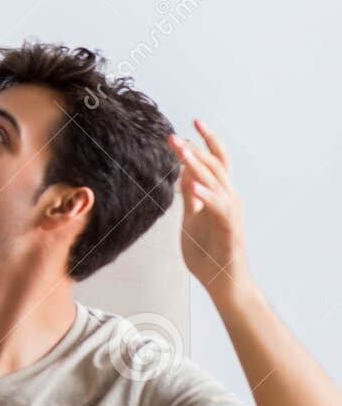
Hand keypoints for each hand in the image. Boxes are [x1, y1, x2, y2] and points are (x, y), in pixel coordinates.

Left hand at [170, 119, 248, 297]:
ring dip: (196, 165)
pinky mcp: (230, 228)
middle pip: (215, 166)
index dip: (206, 141)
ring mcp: (231, 213)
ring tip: (180, 151)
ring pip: (216, 181)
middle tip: (173, 137)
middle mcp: (230, 199)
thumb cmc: (208, 253)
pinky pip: (219, 208)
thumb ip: (190, 196)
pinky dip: (206, 195)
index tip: (192, 122)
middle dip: (194, 149)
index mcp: (220, 195)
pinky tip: (193, 186)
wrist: (222, 282)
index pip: (216, 161)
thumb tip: (183, 172)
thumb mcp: (192, 218)